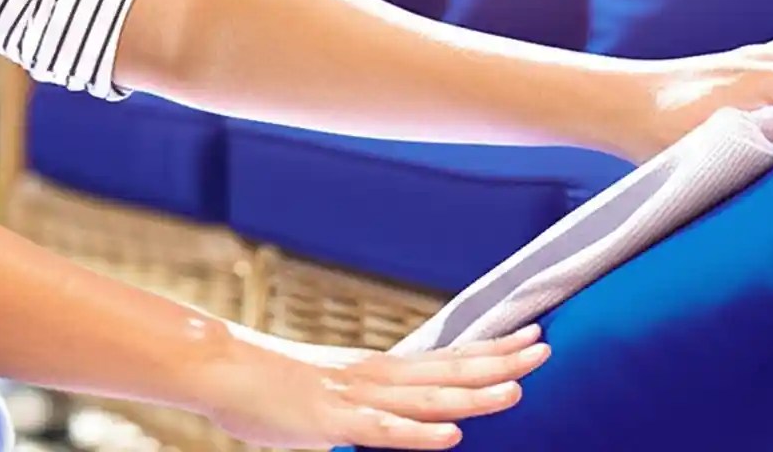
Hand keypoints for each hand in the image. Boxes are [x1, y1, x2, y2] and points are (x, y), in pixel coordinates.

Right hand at [197, 323, 549, 449]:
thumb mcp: (340, 386)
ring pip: (428, 399)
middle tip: (546, 346)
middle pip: (452, 370)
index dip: (495, 348)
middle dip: (502, 361)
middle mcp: (380, 375)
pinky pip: (384, 432)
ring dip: (474, 396)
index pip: (451, 356)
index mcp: (384, 368)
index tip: (534, 334)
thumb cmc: (279, 383)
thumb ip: (378, 398)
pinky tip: (450, 437)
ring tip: (517, 390)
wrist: (226, 368)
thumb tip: (409, 404)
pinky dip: (418, 435)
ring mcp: (359, 397)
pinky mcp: (334, 422)